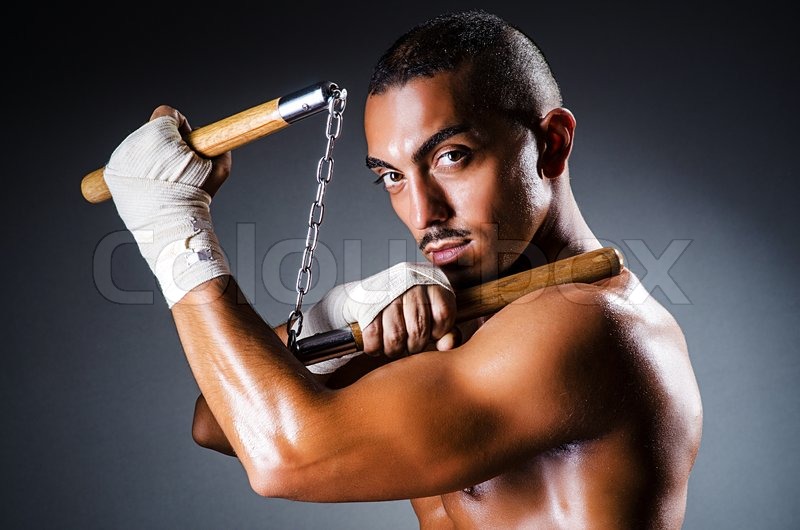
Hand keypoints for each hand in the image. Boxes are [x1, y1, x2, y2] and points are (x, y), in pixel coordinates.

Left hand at [103, 106, 231, 306]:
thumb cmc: (196, 196)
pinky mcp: (111, 173)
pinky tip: (149, 187)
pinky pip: (126, 164)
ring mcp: (120, 156)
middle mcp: (135, 139)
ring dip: (151, 156)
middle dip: (165, 144)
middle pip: (151, 130)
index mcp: (160, 131)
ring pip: (138, 146)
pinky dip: (137, 171)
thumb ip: (219, 147)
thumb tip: (215, 142)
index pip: (168, 114)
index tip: (187, 144)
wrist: (171, 225)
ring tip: (164, 180)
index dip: (181, 127)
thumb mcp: (219, 167)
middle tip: (177, 167)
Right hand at [301, 261, 457, 373]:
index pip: (443, 315)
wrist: (367, 293)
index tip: (431, 333)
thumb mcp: (431, 314)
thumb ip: (446, 331)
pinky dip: (374, 347)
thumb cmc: (406, 308)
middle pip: (419, 329)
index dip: (438, 332)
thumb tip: (446, 346)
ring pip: (396, 336)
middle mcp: (410, 284)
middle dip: (414, 345)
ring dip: (394, 349)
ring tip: (394, 346)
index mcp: (431, 283)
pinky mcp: (366, 304)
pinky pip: (373, 336)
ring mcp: (387, 293)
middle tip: (409, 345)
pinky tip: (377, 344)